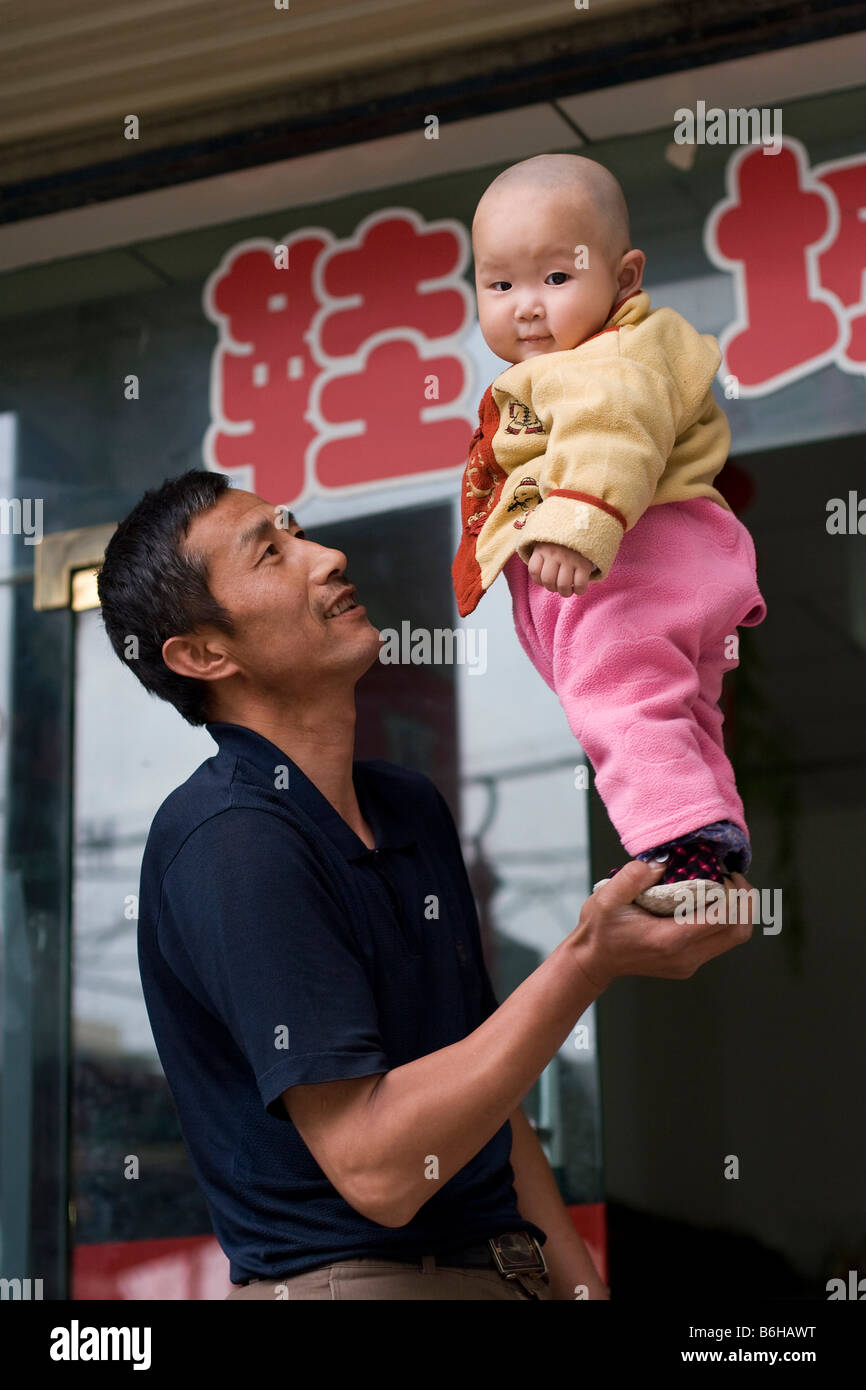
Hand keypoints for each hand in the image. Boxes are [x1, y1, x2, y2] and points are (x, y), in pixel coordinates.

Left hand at [528, 542, 595, 596]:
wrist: (586, 524)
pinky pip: (580, 584)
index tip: (545, 580)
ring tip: (568, 590)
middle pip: (548, 581)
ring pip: (563, 585)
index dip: (538, 580)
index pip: (534, 571)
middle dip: (552, 588)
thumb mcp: (547, 540)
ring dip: (565, 592)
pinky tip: (579, 588)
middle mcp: (554, 554)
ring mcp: (570, 559)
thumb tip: (539, 575)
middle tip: (557, 586)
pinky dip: (579, 590)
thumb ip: (540, 554)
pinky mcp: (584, 564)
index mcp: (542, 548)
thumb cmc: (564, 538)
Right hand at [569, 860, 754, 993]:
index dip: (737, 895)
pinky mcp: (689, 964)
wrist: (594, 960)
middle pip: (739, 932)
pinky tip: (706, 902)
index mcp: (670, 939)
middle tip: (733, 879)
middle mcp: (686, 956)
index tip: (728, 874)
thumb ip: (634, 876)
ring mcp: (689, 964)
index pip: (723, 920)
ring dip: (736, 912)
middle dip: (746, 902)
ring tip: (721, 888)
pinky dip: (722, 920)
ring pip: (733, 939)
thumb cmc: (600, 929)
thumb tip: (663, 861)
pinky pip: (719, 942)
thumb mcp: (607, 896)